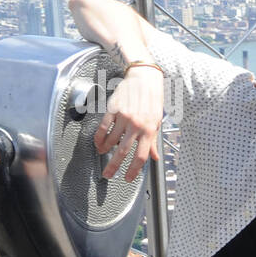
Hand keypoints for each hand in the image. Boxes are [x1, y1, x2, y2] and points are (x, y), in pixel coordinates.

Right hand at [94, 66, 164, 181]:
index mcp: (149, 130)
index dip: (134, 169)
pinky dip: (99, 137)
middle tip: (108, 175)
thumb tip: (155, 157)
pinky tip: (98, 143)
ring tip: (103, 155)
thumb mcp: (157, 122)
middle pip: (124, 151)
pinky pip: (104, 127)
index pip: (141, 156)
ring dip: (105, 150)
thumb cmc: (153, 100)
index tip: (128, 178)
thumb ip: (154, 141)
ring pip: (111, 140)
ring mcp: (124, 117)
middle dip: (115, 166)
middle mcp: (136, 125)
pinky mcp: (113, 109)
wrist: (144, 79)